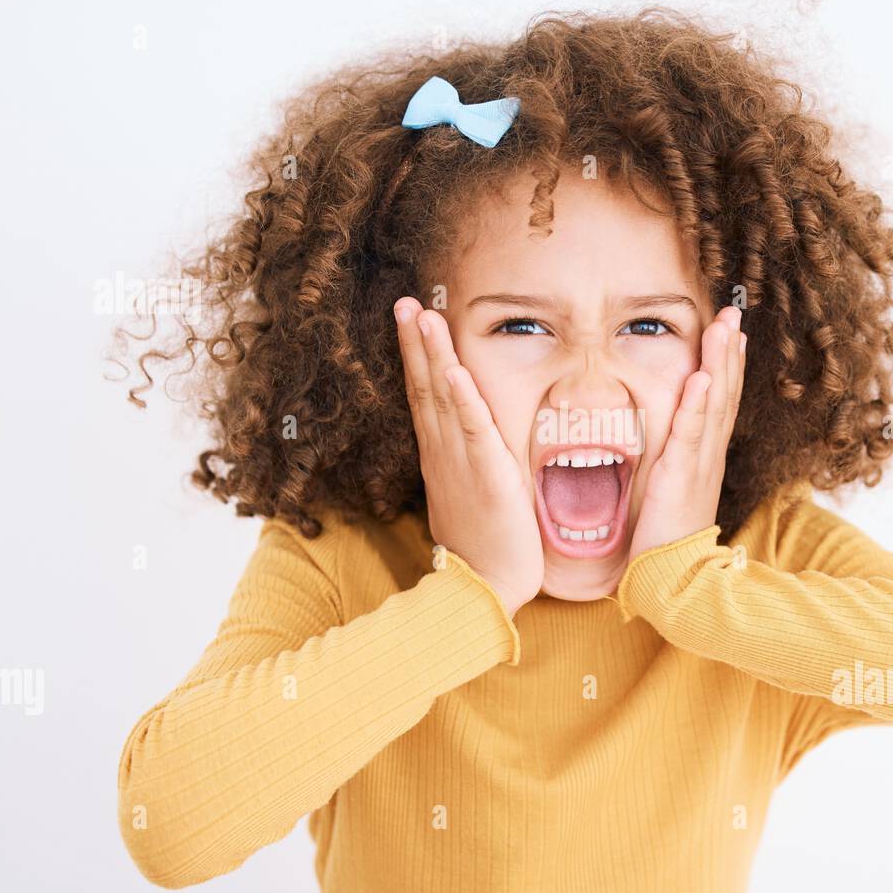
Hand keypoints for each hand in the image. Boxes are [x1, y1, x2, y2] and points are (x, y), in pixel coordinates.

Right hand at [394, 296, 544, 617]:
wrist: (484, 590)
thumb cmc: (482, 548)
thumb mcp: (466, 497)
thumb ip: (463, 467)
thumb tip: (464, 448)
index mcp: (440, 456)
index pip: (425, 396)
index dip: (417, 357)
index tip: (412, 319)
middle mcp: (442, 453)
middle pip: (424, 387)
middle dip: (415, 343)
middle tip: (404, 302)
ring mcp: (460, 463)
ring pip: (442, 398)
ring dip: (433, 356)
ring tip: (423, 316)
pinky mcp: (487, 476)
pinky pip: (473, 430)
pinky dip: (463, 398)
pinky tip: (454, 370)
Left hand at [627, 305, 746, 563]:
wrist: (677, 581)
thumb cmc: (669, 544)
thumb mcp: (675, 497)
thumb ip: (676, 468)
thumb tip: (671, 450)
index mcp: (706, 459)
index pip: (721, 403)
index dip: (728, 366)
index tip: (733, 333)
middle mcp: (708, 456)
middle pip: (724, 394)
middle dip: (729, 352)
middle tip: (734, 313)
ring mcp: (698, 465)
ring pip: (712, 405)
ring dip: (719, 364)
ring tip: (724, 328)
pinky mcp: (680, 477)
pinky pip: (690, 434)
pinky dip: (697, 403)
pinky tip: (702, 376)